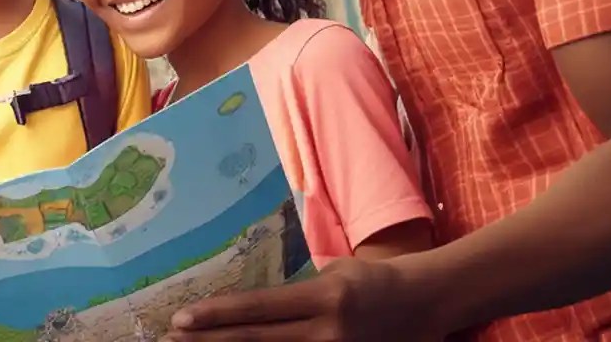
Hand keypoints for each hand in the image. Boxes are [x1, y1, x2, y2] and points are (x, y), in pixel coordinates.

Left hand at [162, 256, 440, 340]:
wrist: (429, 301)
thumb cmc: (375, 279)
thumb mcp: (334, 274)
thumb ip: (295, 295)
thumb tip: (248, 310)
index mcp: (323, 297)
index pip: (258, 309)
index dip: (217, 316)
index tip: (181, 320)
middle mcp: (328, 329)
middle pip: (257, 341)